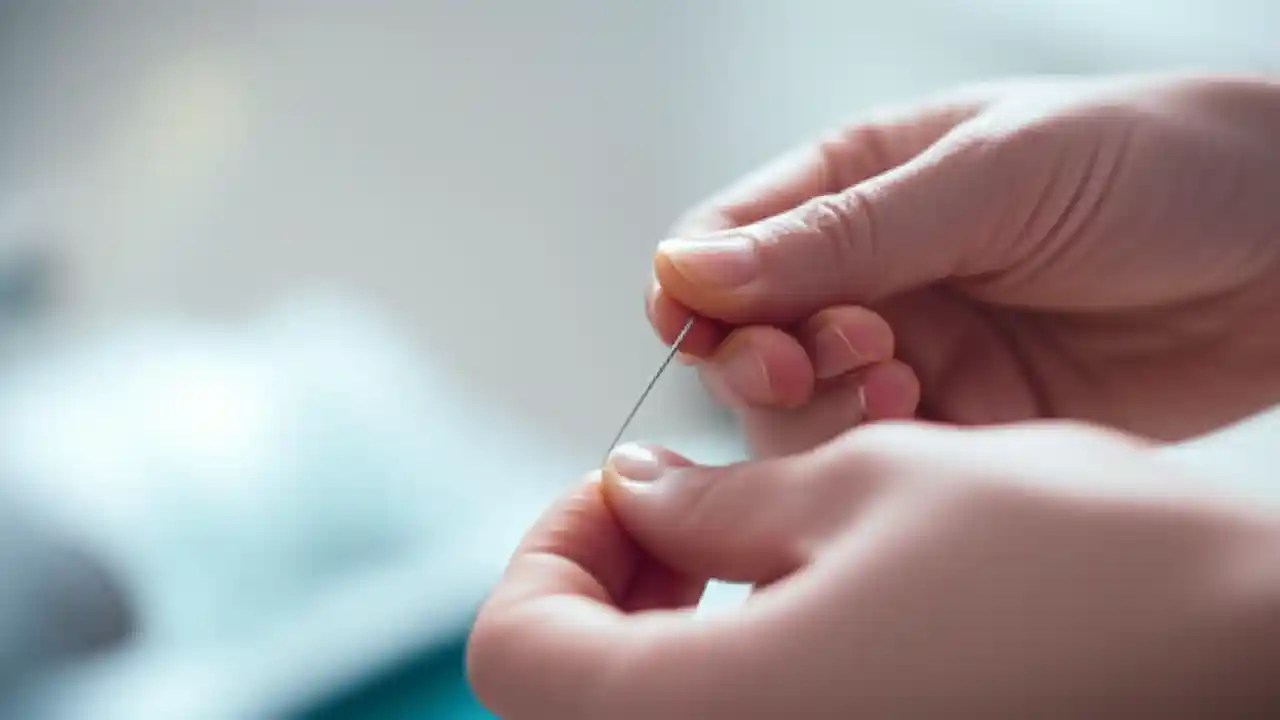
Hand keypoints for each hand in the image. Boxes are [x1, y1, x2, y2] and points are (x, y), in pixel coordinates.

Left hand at [468, 425, 1279, 717]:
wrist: (1259, 660)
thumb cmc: (1080, 566)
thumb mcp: (870, 485)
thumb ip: (713, 502)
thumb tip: (636, 491)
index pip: (515, 647)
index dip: (551, 544)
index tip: (627, 482)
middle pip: (571, 696)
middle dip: (607, 589)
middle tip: (682, 512)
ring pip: (656, 718)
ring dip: (671, 630)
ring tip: (758, 544)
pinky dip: (744, 672)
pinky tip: (817, 608)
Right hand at [648, 75, 1279, 442]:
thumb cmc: (1151, 164)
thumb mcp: (991, 176)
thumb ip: (842, 233)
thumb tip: (687, 270)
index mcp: (855, 184)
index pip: (722, 243)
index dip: (694, 292)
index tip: (702, 329)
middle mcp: (868, 275)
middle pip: (747, 342)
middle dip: (766, 362)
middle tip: (827, 360)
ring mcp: (912, 354)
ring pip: (805, 415)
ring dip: (828, 413)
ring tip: (903, 385)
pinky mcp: (962, 425)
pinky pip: (881, 461)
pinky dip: (883, 458)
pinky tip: (934, 425)